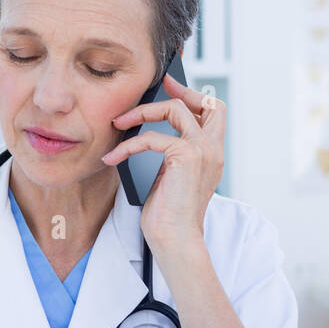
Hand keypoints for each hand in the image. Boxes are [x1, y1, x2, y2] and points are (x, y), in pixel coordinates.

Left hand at [101, 72, 225, 261]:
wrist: (177, 241)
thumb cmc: (170, 217)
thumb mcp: (171, 178)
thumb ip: (171, 155)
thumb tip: (151, 136)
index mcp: (213, 155)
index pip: (215, 113)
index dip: (195, 96)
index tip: (171, 87)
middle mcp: (213, 150)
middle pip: (206, 103)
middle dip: (180, 89)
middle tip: (154, 86)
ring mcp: (202, 151)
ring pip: (175, 109)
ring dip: (142, 112)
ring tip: (119, 123)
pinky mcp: (185, 157)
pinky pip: (151, 137)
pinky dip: (128, 145)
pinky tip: (113, 157)